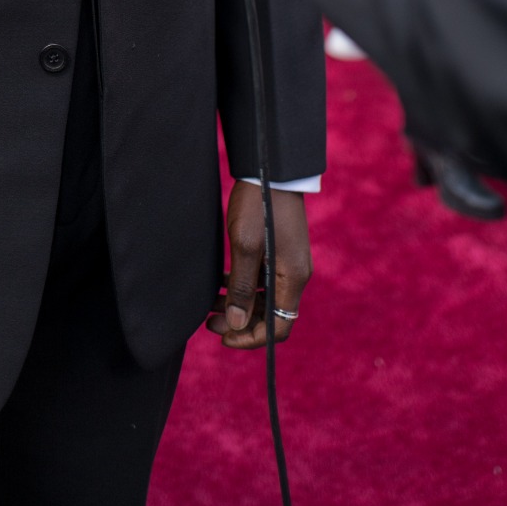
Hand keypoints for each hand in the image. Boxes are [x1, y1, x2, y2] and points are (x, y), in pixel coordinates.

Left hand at [208, 183, 311, 348]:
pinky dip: (244, 286)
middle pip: (271, 315)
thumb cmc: (259, 204)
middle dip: (241, 323)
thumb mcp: (245, 246)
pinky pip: (264, 280)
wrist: (271, 167)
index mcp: (293, 278)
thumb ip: (242, 287)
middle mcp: (296, 274)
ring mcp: (289, 262)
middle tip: (210, 322)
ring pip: (265, 298)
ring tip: (210, 305)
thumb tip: (237, 324)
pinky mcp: (280, 251)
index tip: (224, 337)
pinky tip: (221, 282)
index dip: (251, 338)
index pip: (278, 327)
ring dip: (240, 304)